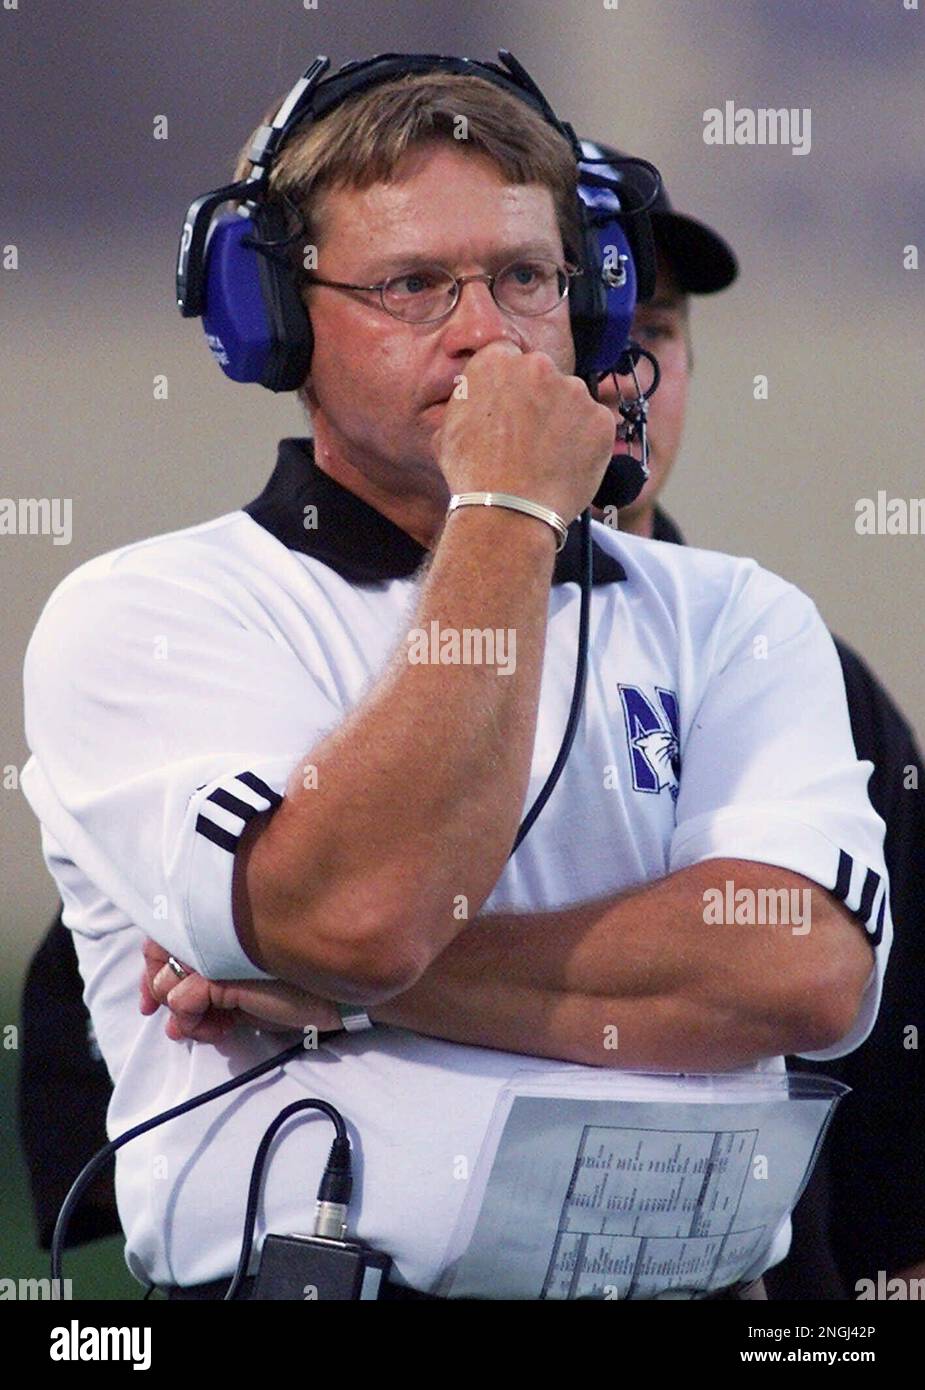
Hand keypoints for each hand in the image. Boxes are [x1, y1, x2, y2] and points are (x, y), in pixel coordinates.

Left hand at [140, 938, 342, 1042]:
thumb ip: (204, 995)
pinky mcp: (219, 972)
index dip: (150, 973)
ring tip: (215, 1027)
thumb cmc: (290, 992)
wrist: (332, 995)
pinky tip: (223, 1028)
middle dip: (162, 998)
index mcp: (218, 926)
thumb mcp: (240, 993)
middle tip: (183, 1027)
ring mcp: (213, 946)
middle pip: (155, 960)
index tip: (150, 1006)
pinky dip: (194, 1023)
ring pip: (165, 986)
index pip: (162, 940)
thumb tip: (168, 1023)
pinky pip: (181, 1002)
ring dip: (185, 1017)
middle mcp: (212, 928)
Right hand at [436, 340, 616, 524]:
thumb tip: (474, 401)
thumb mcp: (448, 430)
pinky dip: (585, 443)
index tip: (509, 407)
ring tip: (546, 456)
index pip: (507, 357)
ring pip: (571, 399)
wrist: (509, 510)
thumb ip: (467, 403)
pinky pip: (594, 426)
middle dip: (537, 400)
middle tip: (527, 437)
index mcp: (496, 362)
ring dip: (563, 420)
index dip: (508, 386)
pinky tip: (565, 464)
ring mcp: (573, 391)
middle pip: (542, 375)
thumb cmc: (474, 476)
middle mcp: (537, 366)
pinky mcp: (600, 418)